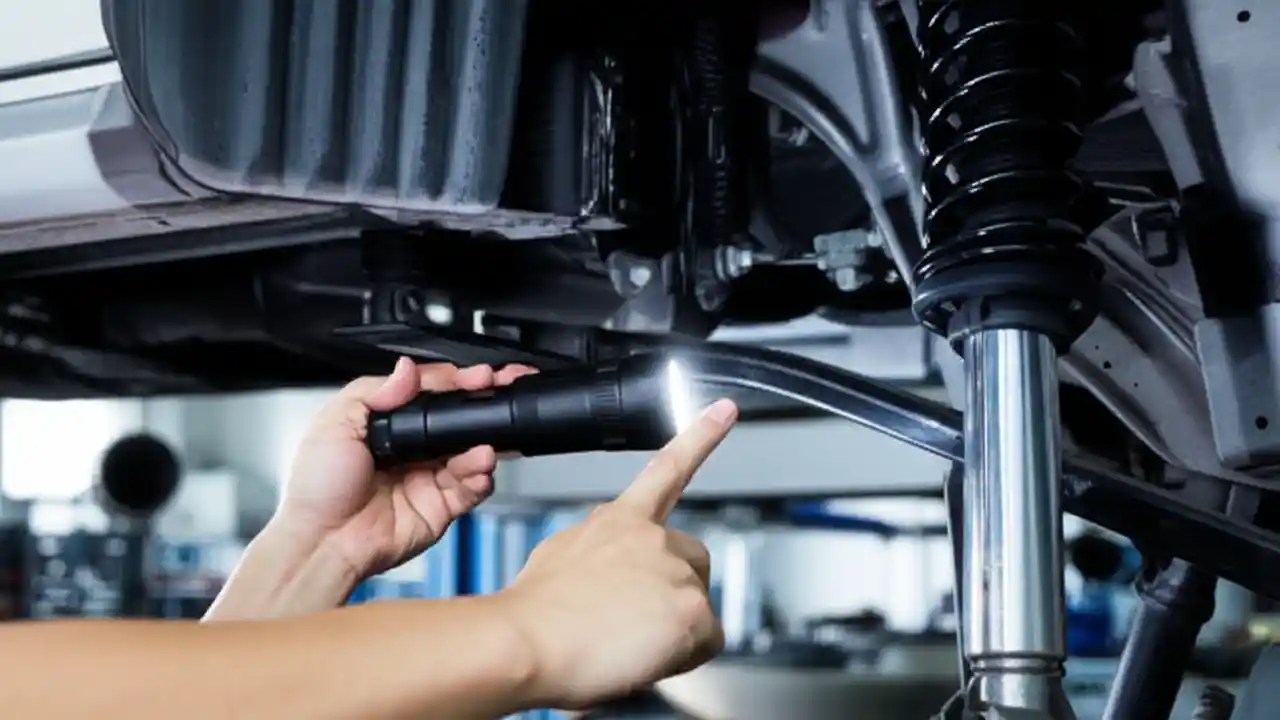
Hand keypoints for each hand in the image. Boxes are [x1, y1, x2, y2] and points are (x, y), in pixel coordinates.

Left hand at [279, 357, 536, 579]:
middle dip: (486, 405)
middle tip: (501, 393)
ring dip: (486, 444)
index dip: (457, 381)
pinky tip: (479, 469)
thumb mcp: (335, 423)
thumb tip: (408, 369)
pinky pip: (473, 488)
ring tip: (484, 447)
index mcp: (390, 423)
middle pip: (460, 420)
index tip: (478, 375)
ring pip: (473, 452)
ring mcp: (430, 476)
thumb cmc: (318, 488)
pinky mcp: (442, 506)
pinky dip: (482, 476)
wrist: (322, 540)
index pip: (433, 392)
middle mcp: (414, 448)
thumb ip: (375, 391)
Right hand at [499, 398, 738, 709]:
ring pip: (695, 605)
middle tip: (629, 620)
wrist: (526, 642)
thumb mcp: (559, 556)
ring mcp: (674, 571)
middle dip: (671, 590)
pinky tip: (644, 656)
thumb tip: (606, 559)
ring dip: (671, 625)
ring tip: (624, 642)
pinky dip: (681, 654)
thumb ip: (597, 545)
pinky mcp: (690, 609)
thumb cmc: (534, 613)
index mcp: (620, 520)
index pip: (668, 469)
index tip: (725, 410)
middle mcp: (653, 538)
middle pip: (690, 562)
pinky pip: (704, 641)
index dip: (701, 436)